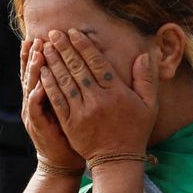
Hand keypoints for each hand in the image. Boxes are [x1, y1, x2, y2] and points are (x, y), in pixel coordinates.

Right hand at [21, 39, 83, 170]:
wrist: (62, 160)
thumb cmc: (70, 131)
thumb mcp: (69, 105)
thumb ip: (72, 85)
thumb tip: (81, 63)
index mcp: (44, 94)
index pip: (39, 69)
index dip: (38, 53)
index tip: (42, 36)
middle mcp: (35, 101)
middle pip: (31, 74)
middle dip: (33, 56)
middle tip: (36, 38)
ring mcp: (35, 113)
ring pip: (30, 87)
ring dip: (33, 71)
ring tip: (38, 54)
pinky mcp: (39, 126)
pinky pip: (36, 109)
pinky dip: (36, 97)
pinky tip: (39, 86)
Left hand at [35, 30, 156, 161]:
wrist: (118, 161)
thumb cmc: (135, 131)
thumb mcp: (149, 105)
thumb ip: (146, 79)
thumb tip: (143, 56)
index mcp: (116, 93)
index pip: (97, 63)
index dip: (84, 46)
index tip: (73, 32)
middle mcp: (98, 100)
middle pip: (78, 68)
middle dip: (65, 48)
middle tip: (54, 33)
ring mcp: (82, 112)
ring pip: (65, 81)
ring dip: (54, 62)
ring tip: (46, 47)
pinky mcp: (70, 123)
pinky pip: (57, 100)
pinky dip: (49, 84)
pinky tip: (42, 71)